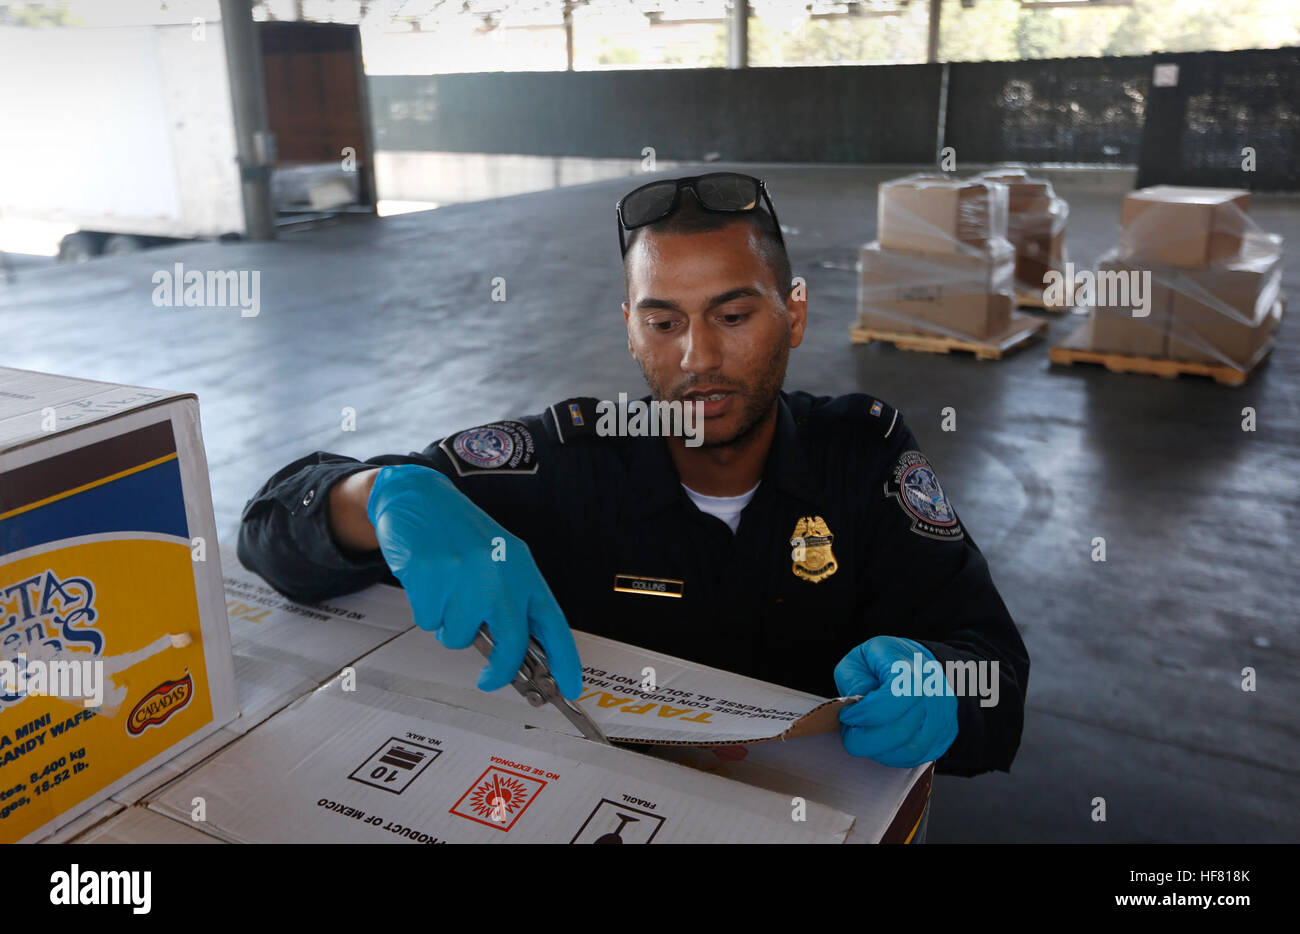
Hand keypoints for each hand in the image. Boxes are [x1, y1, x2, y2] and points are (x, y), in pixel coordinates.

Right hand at [366, 464, 582, 698]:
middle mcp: (499, 572)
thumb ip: (510, 601)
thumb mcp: (499, 562)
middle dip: (501, 671)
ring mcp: (464, 575)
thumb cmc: (460, 534)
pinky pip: (429, 621)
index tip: (569, 686)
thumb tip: (517, 653)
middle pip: (512, 643)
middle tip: (489, 679)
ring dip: (449, 627)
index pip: (553, 622)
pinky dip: (427, 611)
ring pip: (459, 637)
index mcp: (523, 569)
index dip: (565, 659)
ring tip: (447, 594)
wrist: (420, 498)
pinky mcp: (430, 577)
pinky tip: (428, 583)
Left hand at [833, 636, 957, 767]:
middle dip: (865, 739)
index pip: (896, 697)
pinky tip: (881, 743)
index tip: (848, 715)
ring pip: (910, 750)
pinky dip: (893, 756)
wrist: (918, 662)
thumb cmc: (883, 662)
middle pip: (901, 731)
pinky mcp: (946, 733)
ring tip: (865, 737)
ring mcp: (943, 714)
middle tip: (850, 731)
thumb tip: (856, 707)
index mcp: (909, 666)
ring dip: (879, 750)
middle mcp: (933, 690)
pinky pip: (918, 757)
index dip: (867, 714)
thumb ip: (854, 681)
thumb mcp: (859, 660)